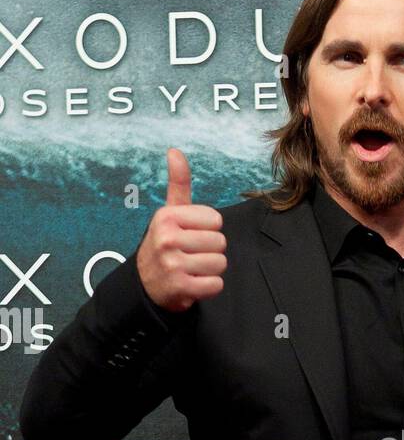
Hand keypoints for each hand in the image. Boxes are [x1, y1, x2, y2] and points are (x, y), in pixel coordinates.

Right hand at [136, 148, 226, 312]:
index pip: (215, 220)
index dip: (208, 229)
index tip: (191, 235)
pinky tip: (193, 283)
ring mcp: (172, 265)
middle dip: (210, 250)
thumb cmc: (165, 244)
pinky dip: (209, 287)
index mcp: (167, 217)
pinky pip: (216, 284)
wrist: (146, 284)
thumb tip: (175, 151)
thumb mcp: (170, 213)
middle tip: (191, 254)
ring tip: (192, 268)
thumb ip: (178, 183)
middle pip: (220, 242)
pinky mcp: (180, 288)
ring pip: (220, 263)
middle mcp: (167, 239)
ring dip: (210, 269)